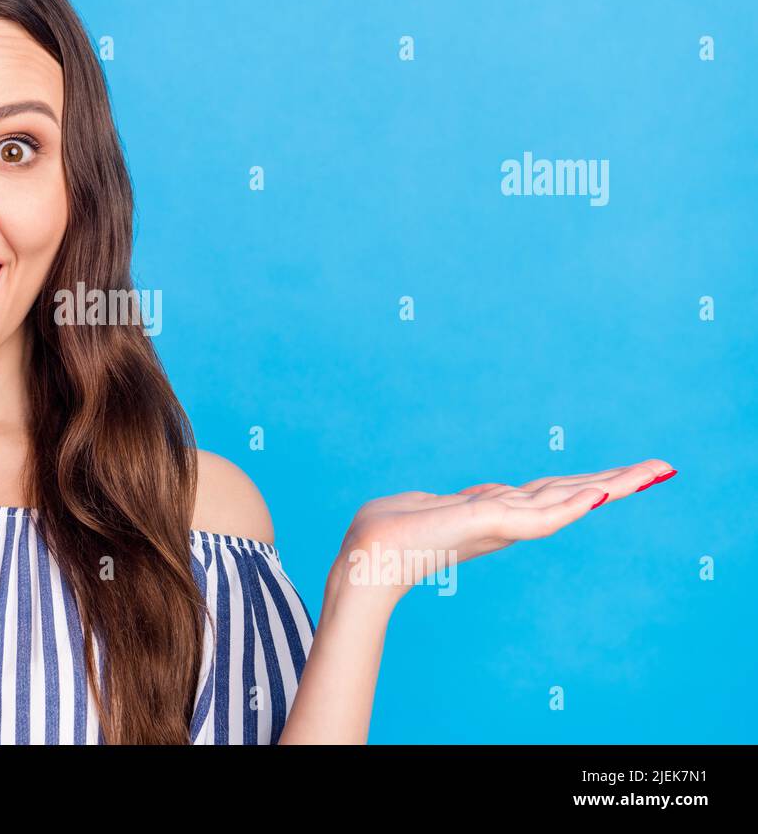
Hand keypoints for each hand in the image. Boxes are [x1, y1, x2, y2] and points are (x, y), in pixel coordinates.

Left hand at [333, 458, 677, 603]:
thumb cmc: (388, 532)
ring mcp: (496, 524)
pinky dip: (565, 508)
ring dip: (606, 487)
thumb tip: (482, 496)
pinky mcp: (482, 527)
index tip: (630, 472)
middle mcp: (503, 518)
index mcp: (494, 510)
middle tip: (663, 467)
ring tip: (647, 474)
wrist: (363, 560)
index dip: (591, 482)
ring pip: (562, 502)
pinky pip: (532, 518)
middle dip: (617, 480)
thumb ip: (463, 502)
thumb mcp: (432, 505)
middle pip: (569, 493)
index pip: (551, 492)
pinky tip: (594, 498)